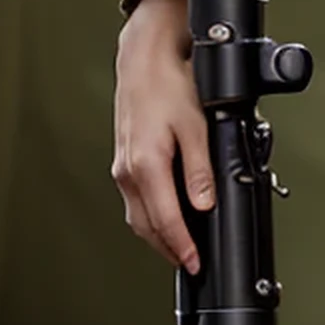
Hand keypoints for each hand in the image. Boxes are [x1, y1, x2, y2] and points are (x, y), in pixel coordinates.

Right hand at [113, 0, 213, 270]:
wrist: (143, 60)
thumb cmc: (169, 85)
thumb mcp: (196, 126)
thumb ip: (200, 170)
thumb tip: (203, 204)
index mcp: (146, 165)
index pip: (165, 220)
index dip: (182, 247)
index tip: (195, 264)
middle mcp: (127, 171)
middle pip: (146, 226)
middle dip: (169, 249)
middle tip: (190, 264)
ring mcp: (122, 167)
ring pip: (137, 216)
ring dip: (158, 236)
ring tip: (181, 248)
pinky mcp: (123, 161)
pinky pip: (135, 200)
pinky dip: (150, 216)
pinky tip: (166, 217)